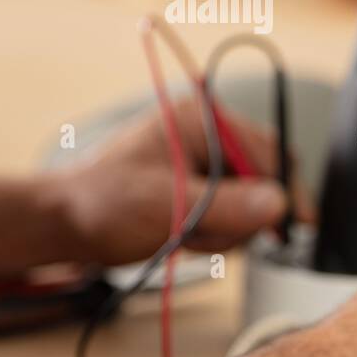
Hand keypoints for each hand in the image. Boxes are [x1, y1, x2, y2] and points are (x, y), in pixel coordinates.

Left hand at [45, 96, 313, 267]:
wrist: (65, 225)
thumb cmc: (104, 205)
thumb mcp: (169, 208)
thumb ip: (227, 207)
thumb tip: (277, 205)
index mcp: (201, 119)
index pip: (268, 152)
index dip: (282, 192)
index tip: (291, 228)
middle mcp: (207, 133)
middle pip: (264, 178)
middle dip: (244, 215)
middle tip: (208, 235)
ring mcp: (203, 160)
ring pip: (250, 202)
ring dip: (226, 229)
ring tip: (187, 236)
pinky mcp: (198, 185)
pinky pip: (231, 213)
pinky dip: (216, 232)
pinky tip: (186, 237)